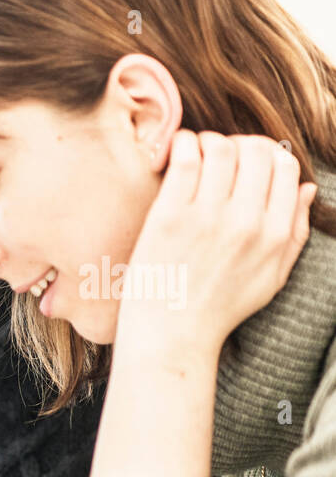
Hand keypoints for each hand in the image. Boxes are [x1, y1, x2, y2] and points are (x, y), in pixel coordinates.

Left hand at [120, 130, 316, 358]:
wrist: (171, 335)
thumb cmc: (218, 309)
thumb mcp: (271, 277)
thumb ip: (294, 232)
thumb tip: (306, 188)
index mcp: (274, 234)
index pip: (284, 166)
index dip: (266, 154)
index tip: (246, 162)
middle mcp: (246, 221)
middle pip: (256, 150)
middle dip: (240, 143)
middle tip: (219, 154)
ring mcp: (207, 217)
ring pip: (222, 147)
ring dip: (210, 140)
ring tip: (196, 153)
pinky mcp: (169, 217)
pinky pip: (184, 158)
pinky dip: (183, 143)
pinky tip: (177, 152)